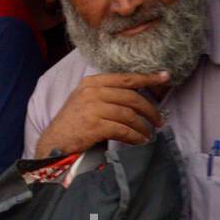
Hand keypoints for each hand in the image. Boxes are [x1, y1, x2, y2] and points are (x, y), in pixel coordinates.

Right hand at [36, 72, 169, 155]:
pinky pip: (123, 130)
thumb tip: (137, 98)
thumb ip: (106, 95)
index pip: (125, 78)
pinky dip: (135, 137)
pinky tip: (139, 142)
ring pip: (129, 114)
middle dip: (150, 109)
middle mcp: (92, 92)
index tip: (165, 77)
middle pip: (131, 97)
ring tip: (148, 135)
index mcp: (91, 82)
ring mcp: (92, 108)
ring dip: (143, 127)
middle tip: (159, 120)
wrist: (54, 142)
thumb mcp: (86, 100)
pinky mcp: (94, 125)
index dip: (147, 78)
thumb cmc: (74, 123)